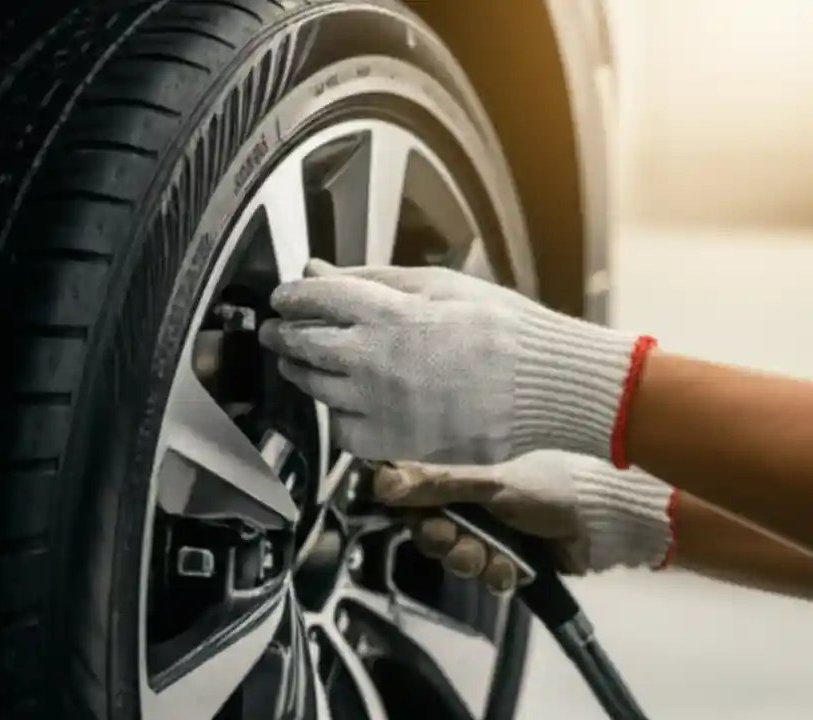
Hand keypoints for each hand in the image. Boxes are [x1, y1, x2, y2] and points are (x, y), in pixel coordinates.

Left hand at [259, 259, 646, 464]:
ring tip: (303, 363)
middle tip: (279, 331)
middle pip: (303, 344)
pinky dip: (336, 416)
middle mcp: (372, 359)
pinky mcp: (392, 442)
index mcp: (385, 312)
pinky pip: (342, 431)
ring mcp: (378, 404)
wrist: (547, 385)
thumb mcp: (438, 284)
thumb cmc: (501, 327)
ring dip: (301, 372)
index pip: (312, 299)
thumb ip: (371, 278)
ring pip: (314, 388)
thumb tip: (317, 269)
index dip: (290, 297)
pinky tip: (343, 403)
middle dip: (284, 334)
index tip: (284, 298)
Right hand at [374, 451, 674, 591]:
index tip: (408, 513)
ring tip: (492, 557)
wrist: (602, 521)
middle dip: (442, 539)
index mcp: (457, 475)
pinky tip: (512, 570)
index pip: (410, 491)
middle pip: (427, 529)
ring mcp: (486, 532)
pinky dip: (497, 575)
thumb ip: (436, 483)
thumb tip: (380, 483)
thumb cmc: (545, 485)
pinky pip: (484, 576)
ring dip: (471, 560)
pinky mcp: (506, 560)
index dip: (404, 507)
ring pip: (454, 557)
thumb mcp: (489, 482)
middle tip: (456, 537)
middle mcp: (465, 502)